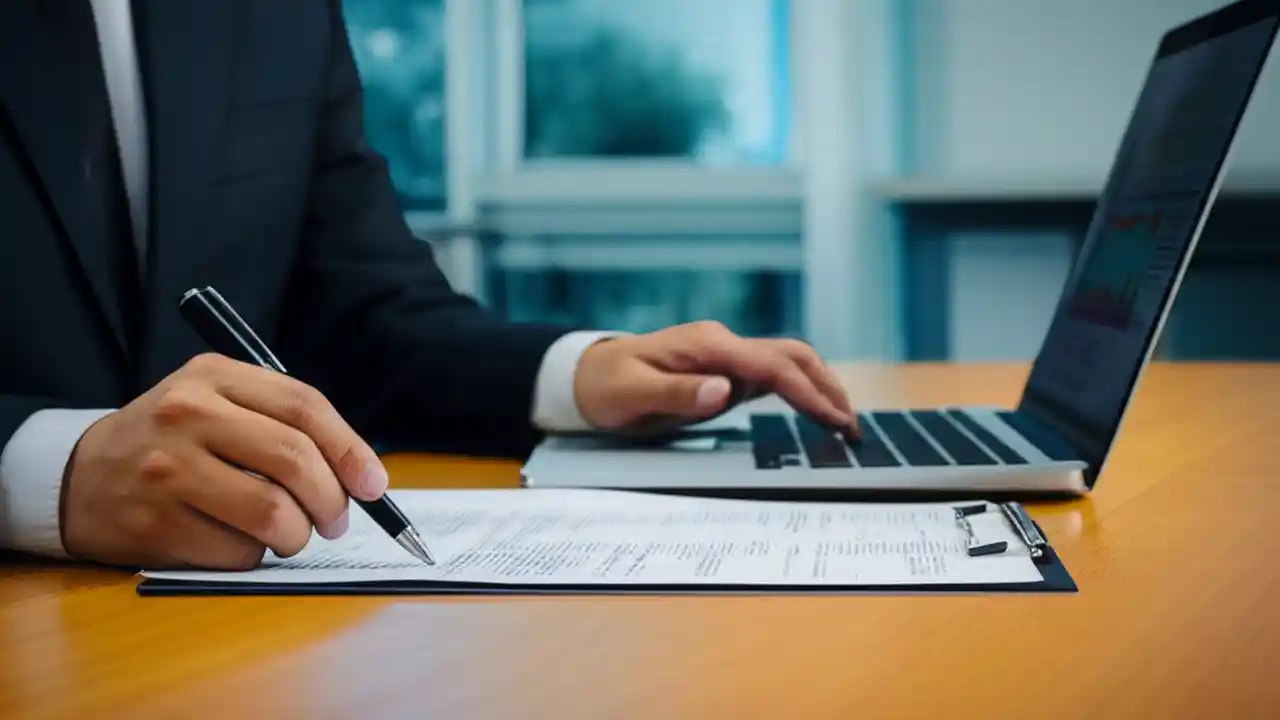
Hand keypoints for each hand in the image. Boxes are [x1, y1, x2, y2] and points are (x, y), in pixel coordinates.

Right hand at [61, 353, 387, 569]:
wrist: (80, 475)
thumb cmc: (173, 441)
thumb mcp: (218, 402)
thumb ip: (283, 423)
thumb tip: (362, 476)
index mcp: (213, 375)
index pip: (304, 406)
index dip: (350, 449)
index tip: (373, 484)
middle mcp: (187, 414)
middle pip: (294, 460)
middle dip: (332, 500)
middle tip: (336, 520)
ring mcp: (166, 469)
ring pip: (272, 512)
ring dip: (297, 535)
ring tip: (290, 534)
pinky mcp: (154, 522)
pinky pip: (237, 551)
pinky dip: (255, 556)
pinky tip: (239, 543)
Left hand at [573, 321, 857, 436]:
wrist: (590, 374)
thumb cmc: (607, 386)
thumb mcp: (631, 395)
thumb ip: (677, 394)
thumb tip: (723, 392)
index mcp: (708, 345)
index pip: (772, 366)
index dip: (807, 393)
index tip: (833, 420)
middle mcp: (725, 345)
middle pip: (792, 356)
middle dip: (828, 386)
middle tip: (852, 428)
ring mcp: (728, 357)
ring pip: (789, 363)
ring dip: (820, 387)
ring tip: (844, 425)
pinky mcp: (726, 372)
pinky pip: (773, 377)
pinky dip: (802, 393)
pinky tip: (817, 414)